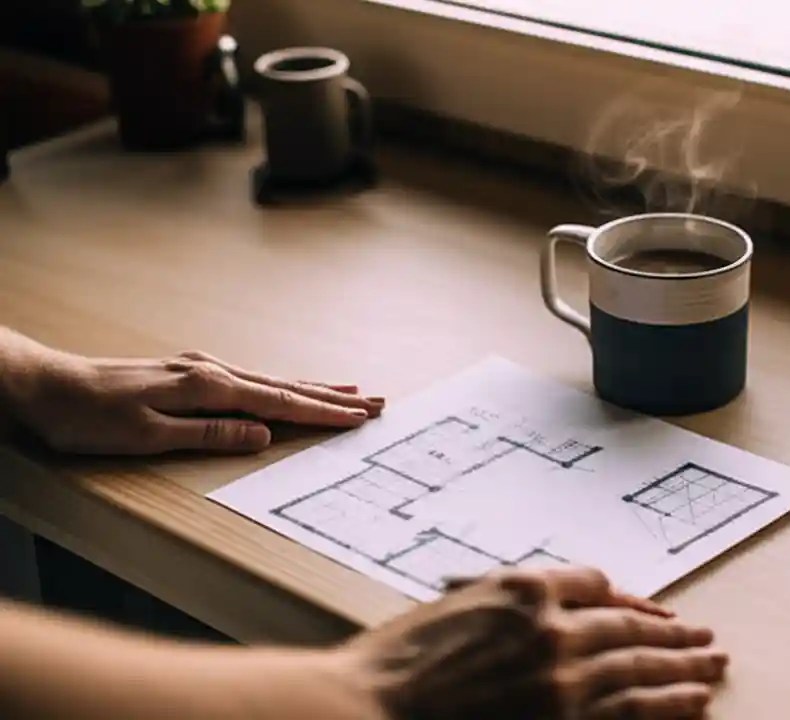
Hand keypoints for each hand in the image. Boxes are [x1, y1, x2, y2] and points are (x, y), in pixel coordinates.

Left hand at [10, 349, 383, 454]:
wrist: (44, 384)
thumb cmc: (88, 417)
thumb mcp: (146, 436)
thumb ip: (209, 434)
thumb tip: (261, 434)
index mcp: (206, 388)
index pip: (278, 403)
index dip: (321, 413)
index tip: (359, 418)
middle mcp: (210, 372)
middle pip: (285, 385)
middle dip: (333, 396)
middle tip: (377, 402)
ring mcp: (200, 368)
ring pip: (271, 379)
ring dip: (312, 387)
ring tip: (350, 391)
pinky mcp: (189, 373)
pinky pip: (250, 378)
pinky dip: (280, 383)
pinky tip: (287, 385)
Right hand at [341, 566, 727, 719]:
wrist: (368, 711)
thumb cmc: (399, 663)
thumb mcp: (456, 604)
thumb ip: (510, 598)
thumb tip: (562, 605)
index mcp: (524, 590)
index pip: (596, 584)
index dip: (630, 599)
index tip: (654, 609)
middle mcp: (551, 631)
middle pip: (630, 629)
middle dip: (673, 634)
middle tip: (706, 637)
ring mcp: (561, 682)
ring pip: (642, 672)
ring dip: (685, 669)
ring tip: (714, 667)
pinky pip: (632, 715)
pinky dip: (668, 709)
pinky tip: (693, 705)